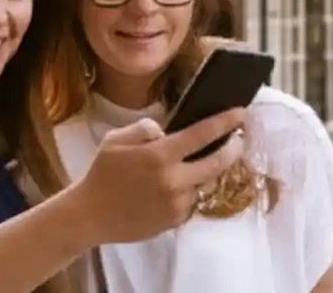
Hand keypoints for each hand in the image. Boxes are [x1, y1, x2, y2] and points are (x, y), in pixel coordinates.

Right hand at [69, 107, 245, 243]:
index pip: (202, 134)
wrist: (91, 215)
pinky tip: (179, 185)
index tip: (240, 113)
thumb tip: (167, 132)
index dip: (225, 122)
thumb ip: (145, 129)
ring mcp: (177, 203)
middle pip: (218, 163)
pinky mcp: (176, 220)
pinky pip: (193, 201)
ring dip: (208, 172)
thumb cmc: (102, 173)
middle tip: (237, 140)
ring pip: (206, 183)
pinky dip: (191, 190)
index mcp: (159, 155)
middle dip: (233, 149)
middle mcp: (174, 179)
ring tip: (203, 162)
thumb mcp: (116, 139)